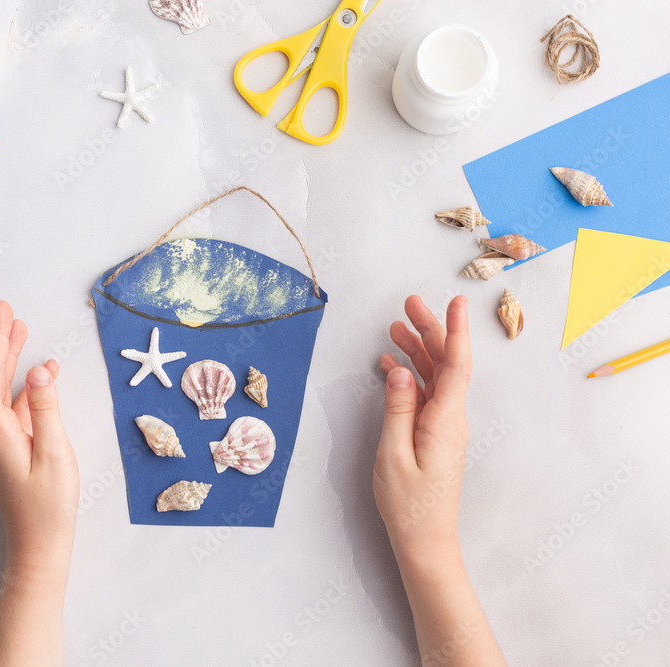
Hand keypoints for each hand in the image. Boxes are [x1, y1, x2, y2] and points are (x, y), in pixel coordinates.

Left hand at [0, 301, 78, 573]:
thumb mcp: (54, 453)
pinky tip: (41, 372)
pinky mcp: (10, 447)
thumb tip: (40, 369)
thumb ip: (47, 408)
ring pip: (1, 388)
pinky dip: (27, 386)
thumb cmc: (48, 505)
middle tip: (5, 309)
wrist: (38, 544)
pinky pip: (14, 407)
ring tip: (21, 327)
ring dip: (10, 358)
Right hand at [373, 295, 470, 565]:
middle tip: (409, 303)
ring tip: (396, 327)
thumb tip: (400, 372)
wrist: (425, 539)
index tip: (455, 301)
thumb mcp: (393, 456)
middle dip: (430, 330)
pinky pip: (426, 395)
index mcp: (445, 421)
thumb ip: (397, 410)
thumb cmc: (409, 505)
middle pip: (446, 364)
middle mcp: (450, 419)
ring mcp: (444, 426)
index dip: (455, 330)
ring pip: (435, 377)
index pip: (456, 365)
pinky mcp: (434, 434)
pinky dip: (410, 376)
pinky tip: (393, 366)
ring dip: (418, 350)